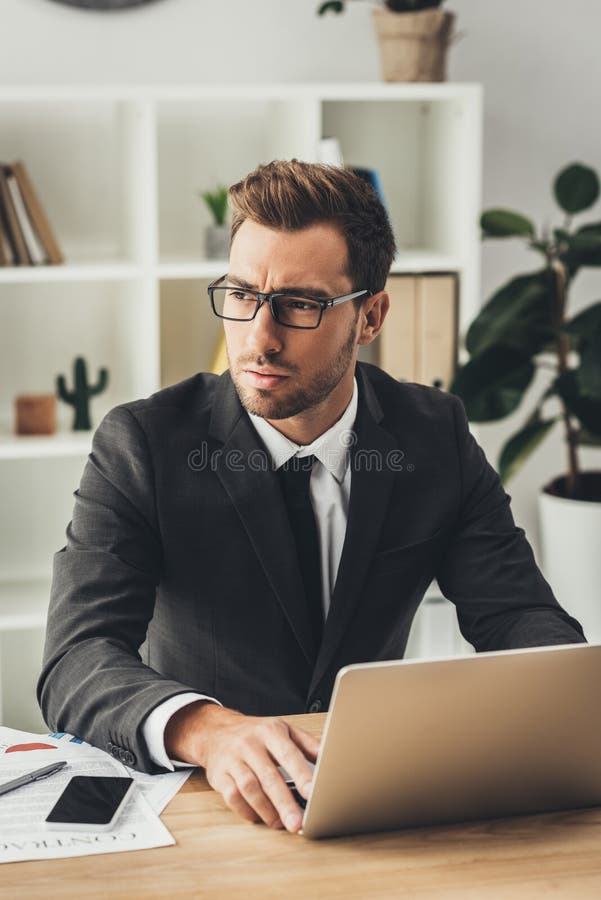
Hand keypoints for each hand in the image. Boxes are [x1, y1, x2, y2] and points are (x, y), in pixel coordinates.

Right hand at [164, 701, 319, 832]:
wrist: (217, 731)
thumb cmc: (256, 733)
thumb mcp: (283, 730)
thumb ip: (308, 745)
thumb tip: (332, 757)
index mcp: (270, 732)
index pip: (288, 753)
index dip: (301, 774)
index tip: (312, 793)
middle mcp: (250, 744)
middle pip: (268, 776)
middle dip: (284, 802)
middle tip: (297, 823)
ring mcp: (232, 759)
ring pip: (248, 788)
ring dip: (266, 810)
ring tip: (280, 823)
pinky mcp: (219, 775)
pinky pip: (232, 797)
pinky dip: (246, 810)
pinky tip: (258, 817)